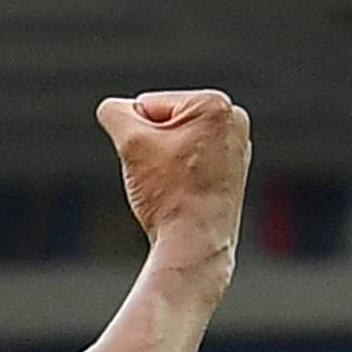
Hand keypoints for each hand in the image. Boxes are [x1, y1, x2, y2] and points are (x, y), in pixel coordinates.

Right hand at [100, 89, 250, 275]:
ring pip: (176, 144)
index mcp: (215, 104)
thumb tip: (114, 109)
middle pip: (165, 123)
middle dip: (154, 148)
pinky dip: (181, 178)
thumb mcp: (130, 142)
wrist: (195, 247)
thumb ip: (114, 112)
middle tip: (164, 178)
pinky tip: (185, 196)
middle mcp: (233, 121)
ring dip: (165, 164)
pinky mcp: (233, 172)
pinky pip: (190, 163)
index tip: (155, 164)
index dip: (138, 136)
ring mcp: (237, 148)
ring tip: (175, 188)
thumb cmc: (171, 197)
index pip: (148, 105)